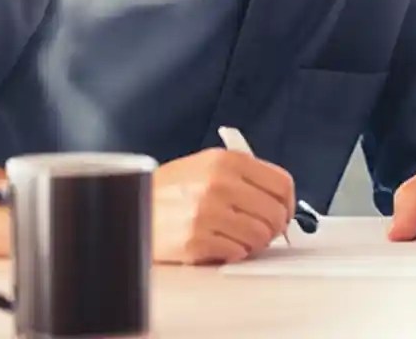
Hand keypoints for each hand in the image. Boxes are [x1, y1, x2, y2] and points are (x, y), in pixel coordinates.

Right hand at [152, 149, 294, 264]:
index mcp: (227, 161)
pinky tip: (218, 245)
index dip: (288, 204)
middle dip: (273, 227)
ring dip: (252, 243)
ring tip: (235, 237)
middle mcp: (219, 183)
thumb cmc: (169, 190)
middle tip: (261, 231)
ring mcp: (207, 212)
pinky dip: (232, 253)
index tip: (284, 213)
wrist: (127, 208)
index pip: (282, 184)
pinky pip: (237, 253)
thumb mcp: (207, 166)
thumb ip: (245, 176)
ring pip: (260, 237)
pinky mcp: (195, 240)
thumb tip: (281, 199)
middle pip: (275, 213)